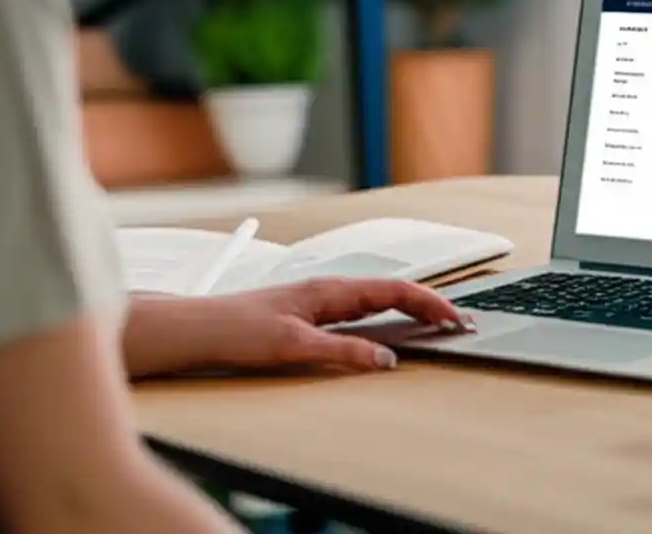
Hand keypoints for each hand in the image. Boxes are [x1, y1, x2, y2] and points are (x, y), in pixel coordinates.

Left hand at [122, 279, 475, 376]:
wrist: (195, 330)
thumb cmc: (235, 329)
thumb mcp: (293, 346)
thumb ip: (342, 352)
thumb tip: (385, 361)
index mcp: (330, 290)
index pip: (393, 290)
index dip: (428, 303)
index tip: (454, 319)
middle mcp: (328, 292)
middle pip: (390, 293)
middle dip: (427, 305)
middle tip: (457, 324)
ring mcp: (319, 303)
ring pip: (376, 303)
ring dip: (407, 311)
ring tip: (434, 326)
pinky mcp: (308, 317)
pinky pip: (359, 315)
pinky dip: (384, 321)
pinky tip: (388, 334)